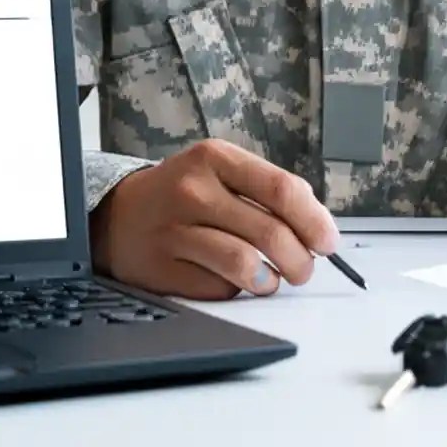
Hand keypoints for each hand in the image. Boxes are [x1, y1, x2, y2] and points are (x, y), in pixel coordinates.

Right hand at [88, 139, 339, 299]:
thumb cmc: (185, 193)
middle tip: (304, 269)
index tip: (328, 241)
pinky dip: (236, 290)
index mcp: (215, 158)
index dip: (314, 221)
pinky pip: (218, 288)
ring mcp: (174, 230)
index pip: (282, 190)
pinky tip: (231, 280)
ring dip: (271, 279)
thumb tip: (318, 227)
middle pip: (270, 232)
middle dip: (301, 259)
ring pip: (245, 264)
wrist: (119, 215)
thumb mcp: (222, 171)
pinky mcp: (161, 268)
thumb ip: (269, 191)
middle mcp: (192, 190)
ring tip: (272, 279)